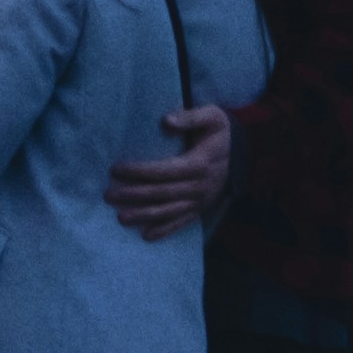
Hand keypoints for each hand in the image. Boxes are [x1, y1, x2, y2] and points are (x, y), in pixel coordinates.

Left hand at [106, 103, 236, 239]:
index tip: (115, 169)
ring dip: (143, 216)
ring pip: (168, 212)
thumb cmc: (220, 132)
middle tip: (108, 195)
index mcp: (198, 164)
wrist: (243, 154)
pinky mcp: (201, 209)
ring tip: (120, 218)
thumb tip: (166, 121)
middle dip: (133, 195)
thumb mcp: (212, 116)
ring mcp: (200, 201)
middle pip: (161, 194)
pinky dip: (164, 231)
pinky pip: (181, 223)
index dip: (138, 171)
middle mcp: (199, 186)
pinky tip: (146, 236)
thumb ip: (190, 117)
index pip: (163, 170)